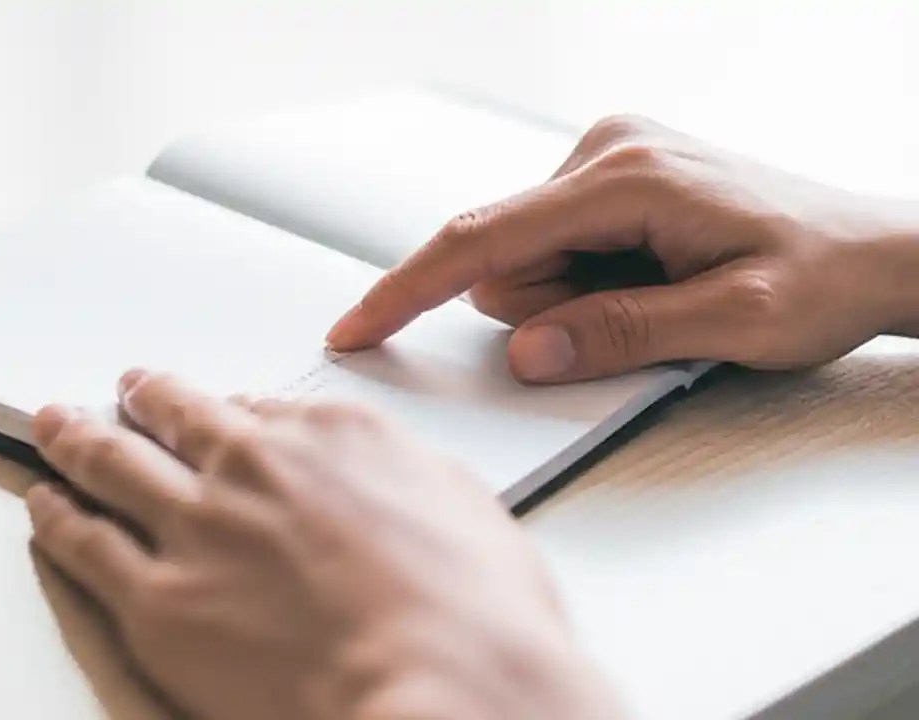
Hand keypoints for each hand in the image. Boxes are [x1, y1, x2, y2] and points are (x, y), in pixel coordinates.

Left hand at [25, 371, 623, 719]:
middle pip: (173, 415)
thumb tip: (379, 476)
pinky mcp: (158, 598)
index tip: (213, 414)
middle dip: (141, 398)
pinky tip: (42, 505)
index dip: (226, 413)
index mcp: (331, 435)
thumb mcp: (463, 505)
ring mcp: (198, 526)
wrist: (447, 688)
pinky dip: (55, 516)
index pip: (257, 409)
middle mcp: (254, 464)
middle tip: (122, 390)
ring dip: (76, 439)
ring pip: (111, 464)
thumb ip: (401, 474)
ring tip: (52, 425)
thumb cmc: (476, 614)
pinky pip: (83, 542)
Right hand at [326, 114, 918, 382]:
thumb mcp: (735, 325)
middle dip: (547, 310)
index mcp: (626, 177)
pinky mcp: (610, 177)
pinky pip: (552, 245)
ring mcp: (606, 159)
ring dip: (570, 298)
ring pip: (526, 256)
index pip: (483, 239)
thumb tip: (527, 350)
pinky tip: (650, 278)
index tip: (357, 328)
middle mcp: (604, 150)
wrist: (876, 250)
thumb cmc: (822, 277)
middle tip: (641, 319)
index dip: (410, 290)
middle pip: (504, 255)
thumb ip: (624, 335)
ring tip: (659, 296)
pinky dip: (584, 280)